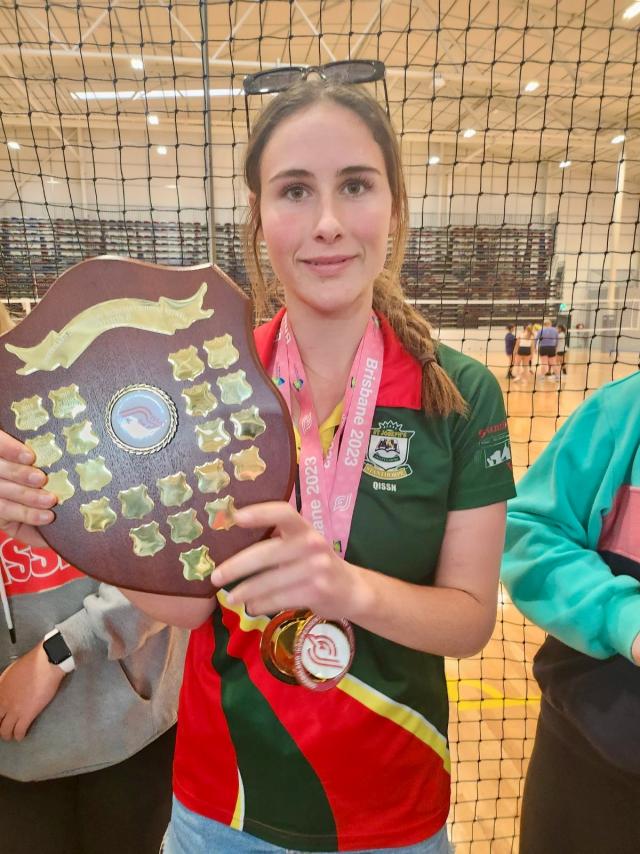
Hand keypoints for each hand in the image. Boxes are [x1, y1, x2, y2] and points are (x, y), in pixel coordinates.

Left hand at [0, 429, 55, 546]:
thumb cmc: (16, 481)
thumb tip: (51, 541)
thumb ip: (27, 525)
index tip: (49, 518)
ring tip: (41, 478)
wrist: (3, 449)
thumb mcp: (16, 511)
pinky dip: (12, 450)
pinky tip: (29, 456)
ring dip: (21, 476)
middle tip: (51, 499)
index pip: (5, 511)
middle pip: (3, 492)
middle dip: (27, 498)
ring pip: (0, 470)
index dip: (25, 516)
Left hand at [0, 644, 66, 740]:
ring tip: (11, 736)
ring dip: (7, 735)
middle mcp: (3, 703)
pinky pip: (19, 731)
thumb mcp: (9, 671)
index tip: (0, 718)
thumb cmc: (31, 663)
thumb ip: (3, 684)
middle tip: (3, 728)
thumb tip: (2, 690)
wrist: (46, 663)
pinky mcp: (27, 714)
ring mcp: (15, 710)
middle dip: (0, 727)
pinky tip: (21, 736)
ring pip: (5, 731)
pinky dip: (19, 736)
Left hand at [211, 501, 364, 619]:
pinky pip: (280, 599)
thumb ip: (278, 539)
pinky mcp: (316, 591)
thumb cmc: (317, 563)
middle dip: (237, 566)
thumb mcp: (303, 544)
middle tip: (216, 576)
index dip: (260, 513)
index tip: (235, 517)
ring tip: (230, 597)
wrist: (352, 589)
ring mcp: (316, 569)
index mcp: (305, 528)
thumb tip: (231, 540)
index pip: (283, 513)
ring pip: (270, 581)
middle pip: (267, 552)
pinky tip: (252, 607)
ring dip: (246, 591)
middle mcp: (312, 544)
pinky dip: (262, 604)